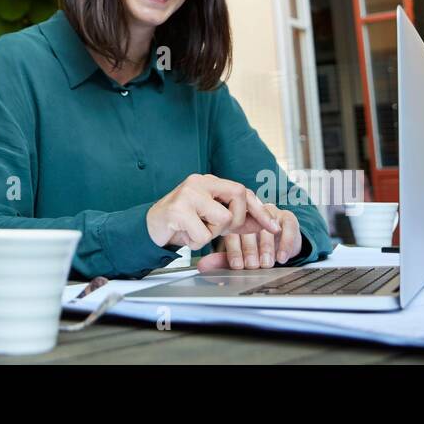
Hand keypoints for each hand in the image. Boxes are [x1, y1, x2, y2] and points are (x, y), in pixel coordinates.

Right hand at [146, 174, 280, 249]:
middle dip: (235, 221)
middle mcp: (199, 182)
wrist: (150, 227)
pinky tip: (185, 236)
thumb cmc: (182, 222)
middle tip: (216, 229)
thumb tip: (264, 222)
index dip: (260, 210)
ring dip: (212, 233)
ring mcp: (187, 194)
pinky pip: (203, 235)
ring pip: (223, 219)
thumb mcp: (212, 219)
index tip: (273, 227)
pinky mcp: (178, 211)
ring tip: (196, 231)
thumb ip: (236, 219)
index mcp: (208, 181)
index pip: (243, 190)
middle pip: (238, 198)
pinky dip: (196, 243)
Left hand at [197, 204, 302, 269]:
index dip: (234, 249)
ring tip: (265, 264)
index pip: (232, 230)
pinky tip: (281, 257)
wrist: (282, 244)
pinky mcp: (287, 217)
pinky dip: (284, 243)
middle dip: (250, 249)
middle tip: (251, 266)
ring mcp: (269, 213)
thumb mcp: (239, 254)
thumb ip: (221, 259)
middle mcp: (252, 214)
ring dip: (266, 247)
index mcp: (236, 219)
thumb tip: (201, 266)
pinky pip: (287, 226)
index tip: (236, 265)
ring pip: (267, 227)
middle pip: (249, 228)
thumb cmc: (256, 247)